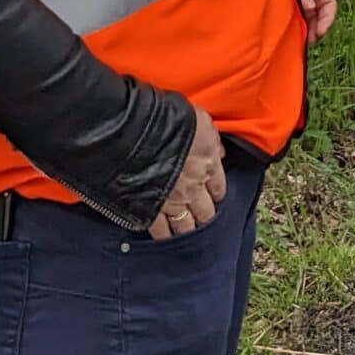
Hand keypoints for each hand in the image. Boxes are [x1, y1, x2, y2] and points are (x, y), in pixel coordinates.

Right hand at [147, 105, 226, 239]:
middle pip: (206, 213)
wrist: (135, 132)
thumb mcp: (199, 119)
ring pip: (186, 226)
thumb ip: (212, 138)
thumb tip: (220, 151)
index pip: (219, 188)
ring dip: (187, 227)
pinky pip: (160, 231)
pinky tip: (164, 235)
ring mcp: (172, 202)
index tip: (212, 194)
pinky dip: (163, 234)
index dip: (216, 192)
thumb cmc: (167, 119)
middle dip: (205, 215)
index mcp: (208, 165)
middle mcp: (194, 188)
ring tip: (185, 228)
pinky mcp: (151, 210)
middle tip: (200, 215)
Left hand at [287, 0, 336, 39]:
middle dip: (316, 26)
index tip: (319, 31)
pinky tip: (291, 31)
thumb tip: (309, 7)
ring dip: (306, 27)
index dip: (327, 17)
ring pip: (308, 14)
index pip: (328, 0)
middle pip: (319, 11)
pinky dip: (296, 23)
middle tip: (308, 40)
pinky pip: (295, 13)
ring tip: (300, 38)